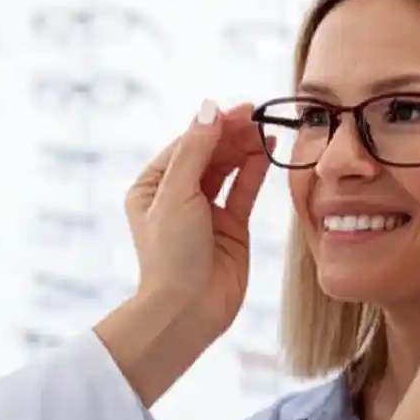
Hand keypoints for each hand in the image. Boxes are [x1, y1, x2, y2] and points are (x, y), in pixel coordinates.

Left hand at [125, 100, 272, 336]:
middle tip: (259, 116)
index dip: (212, 126)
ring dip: (245, 148)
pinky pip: (244, 191)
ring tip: (267, 129)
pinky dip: (256, 170)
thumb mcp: (176, 194)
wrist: (188, 310)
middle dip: (231, 134)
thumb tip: (208, 109)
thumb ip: (196, 151)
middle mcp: (176, 197)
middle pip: (208, 154)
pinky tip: (268, 149)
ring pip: (228, 169)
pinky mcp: (231, 228)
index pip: (185, 145)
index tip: (239, 109)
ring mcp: (205, 212)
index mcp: (152, 187)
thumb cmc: (171, 255)